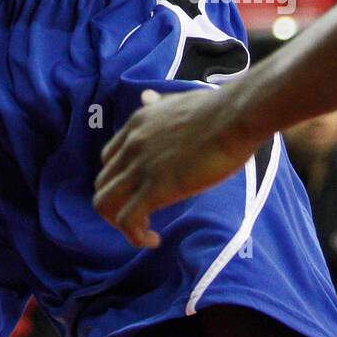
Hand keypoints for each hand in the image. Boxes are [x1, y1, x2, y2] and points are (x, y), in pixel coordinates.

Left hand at [93, 86, 261, 246]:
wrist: (234, 117)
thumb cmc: (217, 109)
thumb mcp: (176, 100)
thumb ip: (158, 105)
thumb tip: (146, 97)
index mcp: (136, 123)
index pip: (108, 159)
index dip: (121, 180)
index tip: (142, 192)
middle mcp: (131, 144)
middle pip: (103, 184)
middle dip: (118, 205)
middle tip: (144, 217)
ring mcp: (140, 166)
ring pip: (104, 203)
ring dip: (120, 224)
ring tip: (146, 231)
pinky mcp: (156, 188)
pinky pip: (126, 220)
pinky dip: (135, 236)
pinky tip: (153, 240)